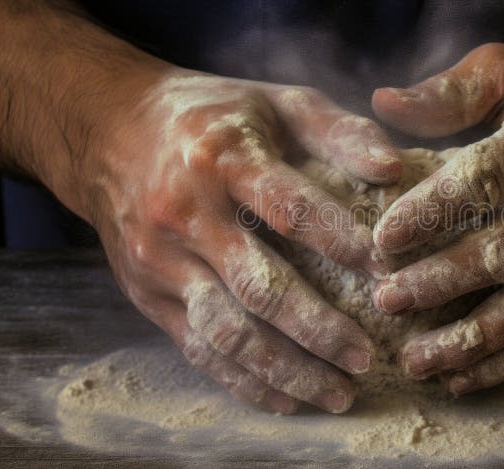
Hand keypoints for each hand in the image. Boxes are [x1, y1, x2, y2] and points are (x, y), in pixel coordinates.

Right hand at [82, 69, 401, 412]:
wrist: (109, 132)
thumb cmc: (214, 117)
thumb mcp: (278, 103)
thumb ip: (339, 132)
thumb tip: (394, 170)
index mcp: (223, 157)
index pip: (290, 208)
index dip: (341, 241)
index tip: (388, 270)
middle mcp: (186, 213)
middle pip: (259, 286)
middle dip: (318, 329)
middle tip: (367, 357)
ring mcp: (161, 260)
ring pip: (228, 331)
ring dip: (286, 369)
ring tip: (338, 392)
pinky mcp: (148, 293)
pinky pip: (198, 347)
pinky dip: (244, 380)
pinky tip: (287, 399)